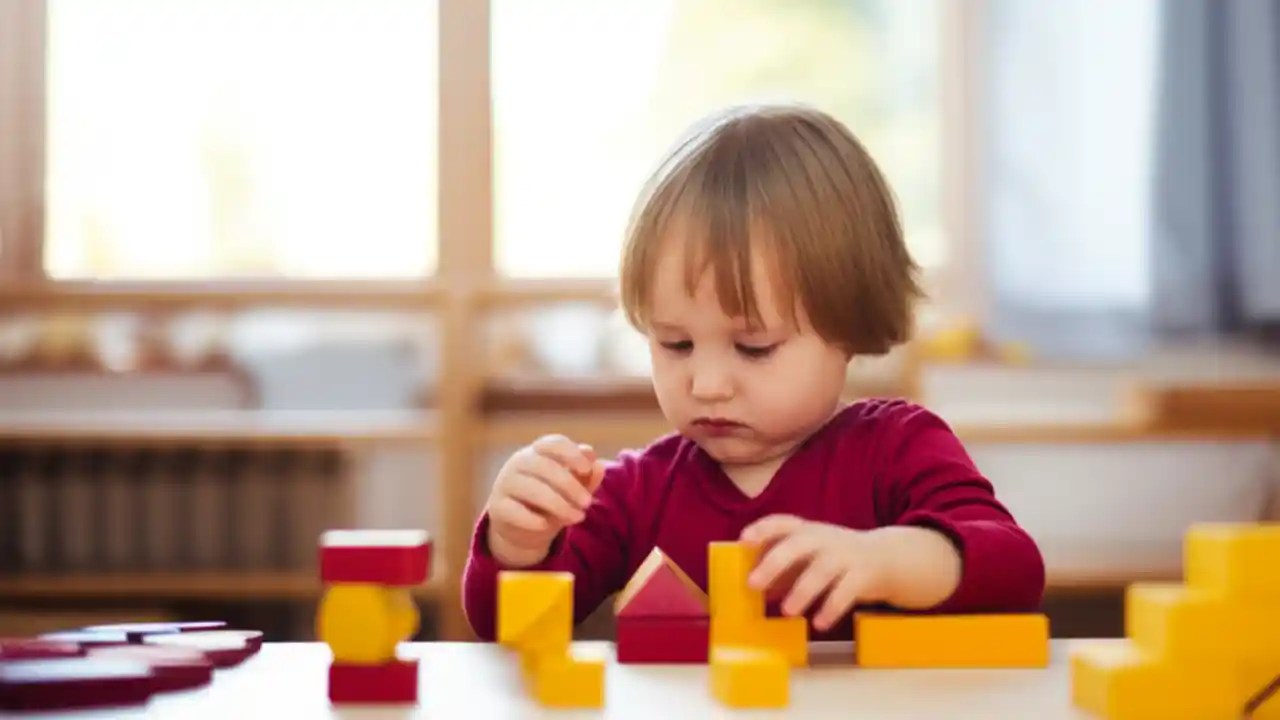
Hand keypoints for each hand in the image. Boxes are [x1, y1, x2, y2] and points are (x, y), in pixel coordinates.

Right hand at [485, 434, 604, 566]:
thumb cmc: (550, 501)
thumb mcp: (572, 489)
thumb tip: (598, 465)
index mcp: (537, 452)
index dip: (571, 453)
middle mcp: (518, 463)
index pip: (552, 443)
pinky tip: (547, 525)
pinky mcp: (496, 508)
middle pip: (543, 466)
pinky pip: (514, 511)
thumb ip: (586, 477)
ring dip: (558, 504)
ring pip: (531, 488)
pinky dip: (533, 519)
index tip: (587, 469)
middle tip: (588, 503)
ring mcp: (504, 484)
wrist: (523, 529)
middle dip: (570, 485)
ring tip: (577, 517)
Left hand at [741, 515, 891, 631]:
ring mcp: (844, 556)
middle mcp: (823, 539)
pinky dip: (831, 608)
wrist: (885, 558)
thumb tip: (752, 588)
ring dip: (802, 591)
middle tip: (753, 584)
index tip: (743, 540)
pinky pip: (846, 592)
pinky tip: (819, 623)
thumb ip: (781, 570)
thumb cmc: (834, 557)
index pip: (781, 523)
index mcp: (806, 531)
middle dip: (774, 563)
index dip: (762, 529)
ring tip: (787, 611)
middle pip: (797, 545)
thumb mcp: (807, 557)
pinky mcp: (862, 576)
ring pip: (822, 570)